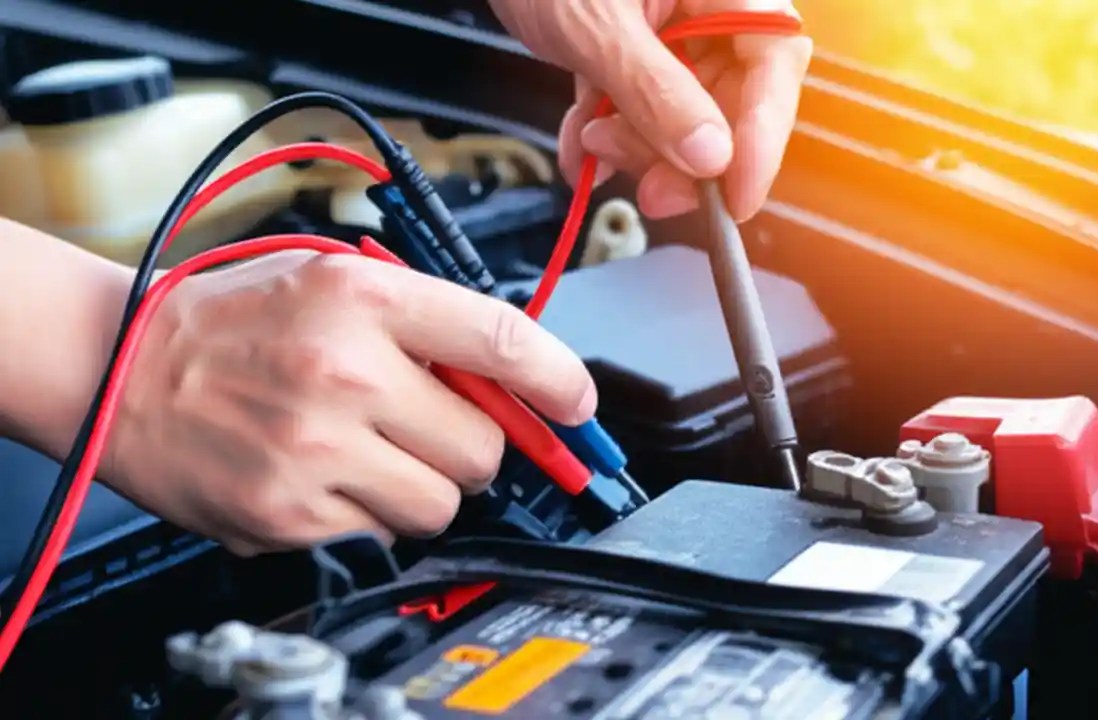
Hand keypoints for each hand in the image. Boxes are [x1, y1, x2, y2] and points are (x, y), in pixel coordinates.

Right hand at [104, 252, 595, 555]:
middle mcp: (346, 371)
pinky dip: (371, 515)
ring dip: (426, 486)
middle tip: (430, 429)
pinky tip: (327, 478)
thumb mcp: (332, 279)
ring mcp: (318, 449)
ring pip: (443, 502)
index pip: (503, 340)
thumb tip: (509, 374)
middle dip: (473, 446)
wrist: (119, 368)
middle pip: (486, 446)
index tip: (577, 404)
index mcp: (364, 297)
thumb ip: (423, 318)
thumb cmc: (228, 319)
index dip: (560, 380)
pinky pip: (383, 534)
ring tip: (372, 454)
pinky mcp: (292, 513)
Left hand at [489, 0, 811, 221]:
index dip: (764, 136)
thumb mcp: (596, 28)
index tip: (736, 198)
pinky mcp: (630, 40)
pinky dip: (610, 131)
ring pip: (683, 108)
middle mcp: (705, 1)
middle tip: (652, 194)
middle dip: (687, 154)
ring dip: (641, 147)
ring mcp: (668, 22)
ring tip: (593, 143)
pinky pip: (638, 99)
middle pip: (732, 94)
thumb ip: (656, 93)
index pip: (773, 60)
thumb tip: (713, 159)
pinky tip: (578, 151)